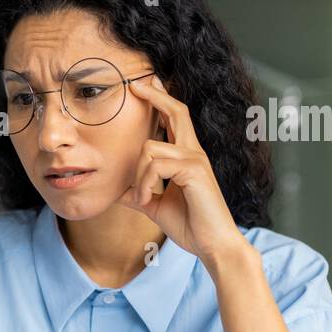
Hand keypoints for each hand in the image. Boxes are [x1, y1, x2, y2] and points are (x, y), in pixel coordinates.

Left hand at [117, 75, 248, 266]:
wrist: (212, 246)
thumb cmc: (191, 226)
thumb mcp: (157, 206)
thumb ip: (140, 193)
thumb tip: (118, 190)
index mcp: (187, 157)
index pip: (176, 119)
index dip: (161, 100)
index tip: (144, 85)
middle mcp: (194, 152)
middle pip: (176, 111)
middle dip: (155, 95)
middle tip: (134, 84)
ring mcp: (196, 159)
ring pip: (150, 149)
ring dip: (138, 177)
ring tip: (143, 199)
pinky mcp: (194, 171)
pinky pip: (155, 166)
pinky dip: (145, 185)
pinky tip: (148, 200)